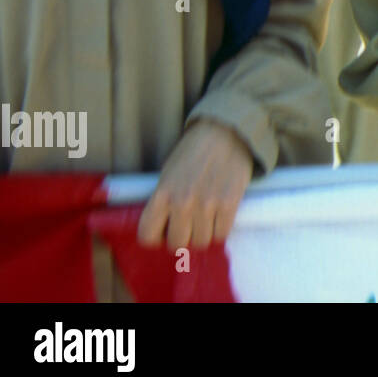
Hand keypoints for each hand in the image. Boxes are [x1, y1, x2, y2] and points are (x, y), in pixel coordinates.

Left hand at [138, 119, 253, 249]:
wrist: (226, 132)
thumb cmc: (194, 151)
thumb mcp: (168, 173)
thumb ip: (164, 200)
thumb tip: (165, 226)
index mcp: (162, 193)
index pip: (148, 236)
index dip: (156, 237)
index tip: (165, 230)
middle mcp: (182, 202)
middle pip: (178, 243)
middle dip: (183, 237)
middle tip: (189, 225)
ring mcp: (207, 204)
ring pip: (201, 242)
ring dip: (203, 234)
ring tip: (207, 219)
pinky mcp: (229, 203)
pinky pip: (221, 234)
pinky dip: (220, 229)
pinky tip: (220, 216)